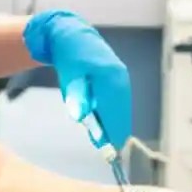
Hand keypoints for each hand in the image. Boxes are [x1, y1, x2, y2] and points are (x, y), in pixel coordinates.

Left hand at [23, 10, 131, 150]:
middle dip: (116, 133)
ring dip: (115, 125)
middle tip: (110, 152)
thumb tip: (80, 118)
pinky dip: (114, 115)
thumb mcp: (70, 78)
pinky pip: (120, 103)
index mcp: (111, 79)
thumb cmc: (69, 60)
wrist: (72, 36)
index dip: (114, 135)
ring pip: (122, 109)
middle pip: (122, 114)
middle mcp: (121, 79)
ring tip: (108, 142)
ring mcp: (122, 79)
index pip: (116, 114)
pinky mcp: (119, 80)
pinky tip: (106, 124)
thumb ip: (76, 97)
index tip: (112, 155)